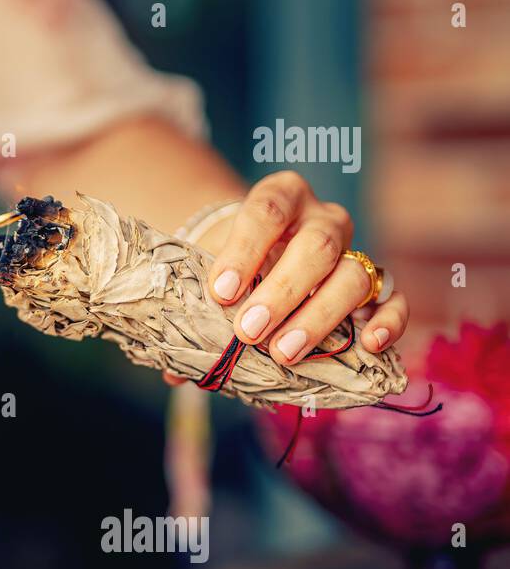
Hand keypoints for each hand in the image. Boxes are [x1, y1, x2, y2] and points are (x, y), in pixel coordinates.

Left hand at [205, 170, 407, 363]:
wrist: (265, 259)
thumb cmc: (235, 266)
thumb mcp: (212, 273)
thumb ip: (196, 309)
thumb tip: (174, 371)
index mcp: (280, 197)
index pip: (267, 210)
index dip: (244, 251)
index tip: (221, 292)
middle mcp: (322, 219)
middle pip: (316, 246)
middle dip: (282, 292)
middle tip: (248, 331)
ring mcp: (354, 250)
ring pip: (354, 274)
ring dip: (319, 316)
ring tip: (284, 352)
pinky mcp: (378, 283)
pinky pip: (394, 297)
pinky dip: (388, 321)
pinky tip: (368, 345)